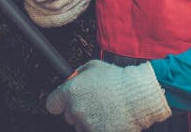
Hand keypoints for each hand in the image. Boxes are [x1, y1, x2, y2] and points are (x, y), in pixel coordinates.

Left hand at [46, 60, 170, 131]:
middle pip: (68, 116)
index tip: (66, 101)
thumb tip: (71, 79)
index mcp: (70, 92)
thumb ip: (78, 74)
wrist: (139, 95)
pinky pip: (93, 130)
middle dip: (78, 110)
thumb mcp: (94, 66)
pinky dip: (100, 126)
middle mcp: (75, 110)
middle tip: (94, 102)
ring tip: (105, 109)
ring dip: (89, 120)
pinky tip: (110, 117)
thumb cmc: (118, 79)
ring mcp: (86, 124)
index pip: (52, 104)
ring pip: (81, 126)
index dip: (59, 102)